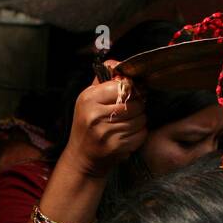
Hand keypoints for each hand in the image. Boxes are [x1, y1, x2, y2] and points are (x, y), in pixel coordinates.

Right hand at [59, 61, 146, 177]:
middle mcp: (95, 115)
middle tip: (132, 111)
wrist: (81, 159)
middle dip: (138, 106)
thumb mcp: (87, 101)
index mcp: (88, 99)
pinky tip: (129, 135)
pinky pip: (140, 134)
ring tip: (129, 123)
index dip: (133, 90)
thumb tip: (118, 64)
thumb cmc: (87, 126)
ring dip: (140, 121)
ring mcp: (106, 133)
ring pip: (140, 118)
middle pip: (135, 103)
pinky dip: (139, 134)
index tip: (132, 94)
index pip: (123, 86)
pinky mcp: (116, 147)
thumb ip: (102, 81)